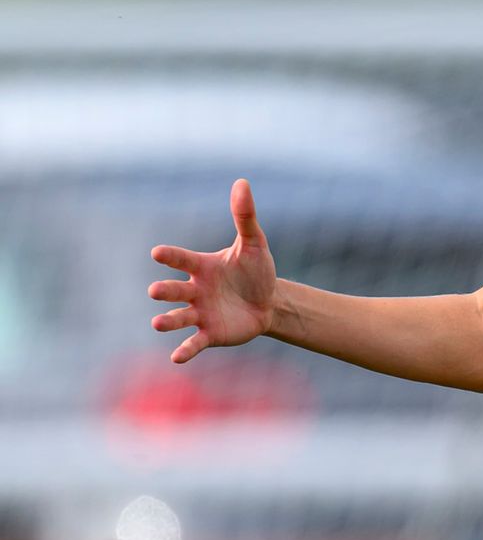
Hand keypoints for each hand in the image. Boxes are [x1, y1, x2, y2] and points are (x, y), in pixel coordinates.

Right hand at [148, 179, 278, 363]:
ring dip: (167, 320)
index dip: (170, 256)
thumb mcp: (254, 244)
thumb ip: (244, 216)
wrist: (270, 301)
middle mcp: (195, 290)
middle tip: (155, 291)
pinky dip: (185, 350)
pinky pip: (194, 342)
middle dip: (164, 290)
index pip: (182, 259)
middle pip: (174, 290)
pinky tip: (176, 358)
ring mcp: (200, 313)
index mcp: (202, 267)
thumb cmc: (256, 271)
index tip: (157, 252)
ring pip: (178, 317)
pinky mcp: (209, 333)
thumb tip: (242, 182)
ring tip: (158, 323)